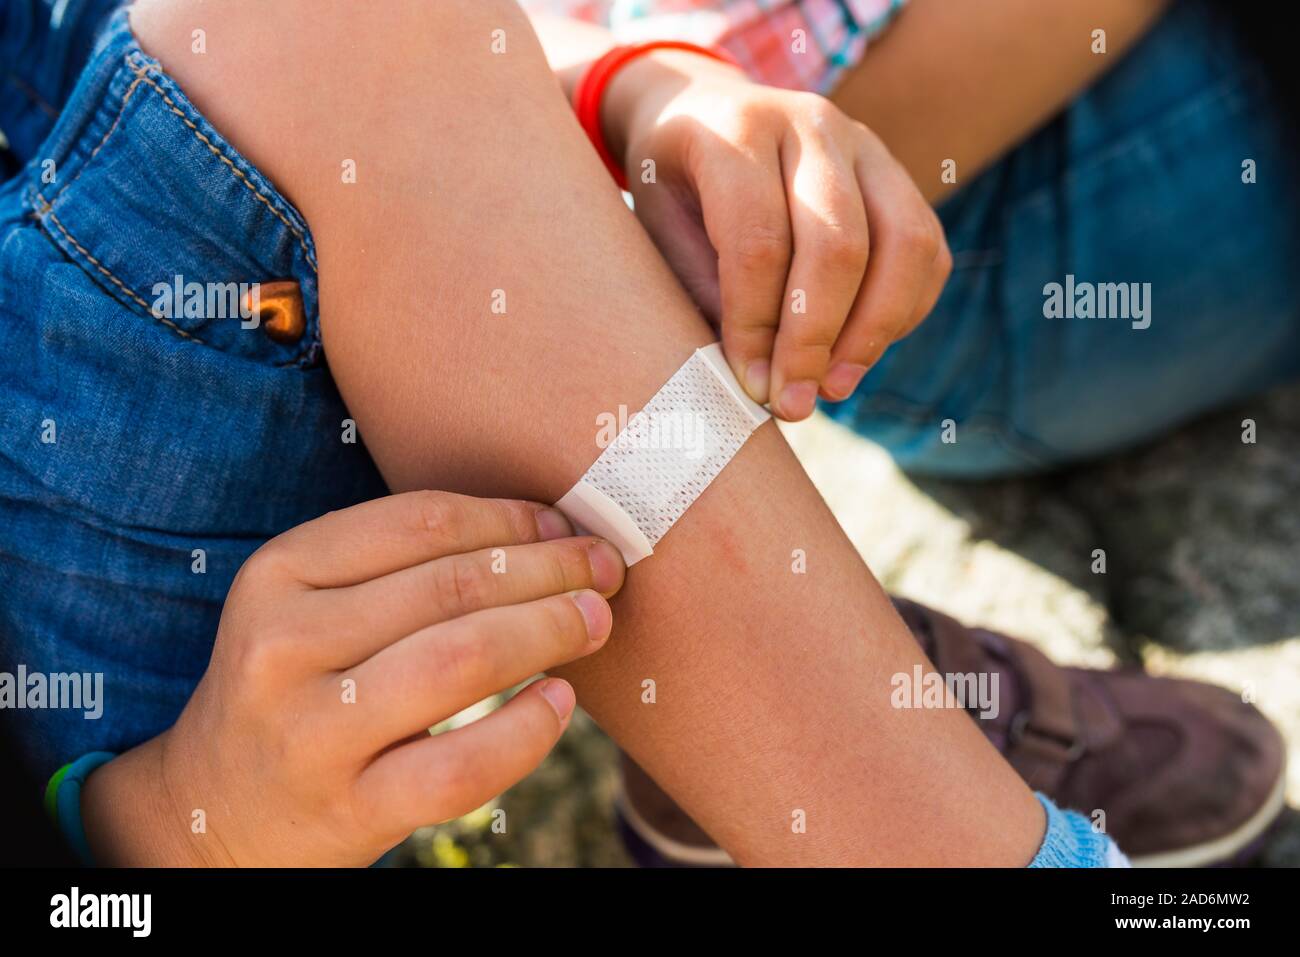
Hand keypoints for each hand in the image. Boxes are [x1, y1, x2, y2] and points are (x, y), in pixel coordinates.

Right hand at [81, 492, 624, 865]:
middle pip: (453, 587)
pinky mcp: (347, 808)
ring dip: (550, 631)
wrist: (214, 813)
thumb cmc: (294, 689)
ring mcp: (311, 732)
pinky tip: (561, 701)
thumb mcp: (309, 608)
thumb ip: (398, 569)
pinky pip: (462, 766)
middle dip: (550, 570)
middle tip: (603, 568)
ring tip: (595, 621)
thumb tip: (544, 533)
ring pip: (462, 661)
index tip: (563, 525)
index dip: (510, 518)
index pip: (421, 524)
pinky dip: (528, 730)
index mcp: (279, 574)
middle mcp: (285, 645)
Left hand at [606, 52, 950, 420]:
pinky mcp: (898, 174)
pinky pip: (928, 249)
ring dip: (874, 331)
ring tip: (833, 388)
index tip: (750, 386)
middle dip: (817, 339)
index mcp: (736, 131)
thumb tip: (755, 377)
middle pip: (838, 244)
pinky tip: (860, 354)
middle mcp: (810, 124)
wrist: (705, 109)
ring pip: (904, 243)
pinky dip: (904, 312)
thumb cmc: (674, 184)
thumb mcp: (659, 228)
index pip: (759, 241)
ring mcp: (866, 145)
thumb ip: (703, 290)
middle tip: (794, 403)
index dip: (757, 326)